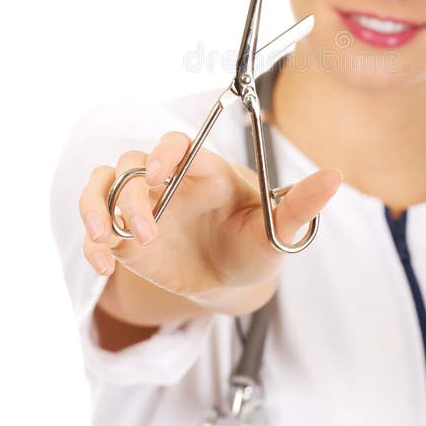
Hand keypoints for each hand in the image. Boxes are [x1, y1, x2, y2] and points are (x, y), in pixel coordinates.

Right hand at [79, 132, 341, 304]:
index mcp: (208, 170)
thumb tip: (334, 177)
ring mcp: (144, 204)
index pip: (180, 145)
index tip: (161, 176)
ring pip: (106, 182)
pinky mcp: (124, 233)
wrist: (231, 281)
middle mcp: (171, 181)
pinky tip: (103, 265)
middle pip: (135, 163)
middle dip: (133, 193)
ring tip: (105, 239)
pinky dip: (90, 241)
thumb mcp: (278, 232)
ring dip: (97, 206)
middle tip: (146, 231)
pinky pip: (95, 223)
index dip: (166, 153)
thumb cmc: (256, 246)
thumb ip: (300, 206)